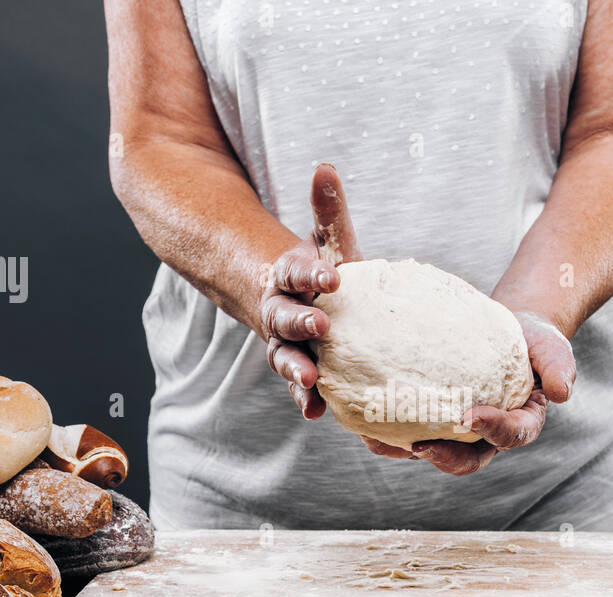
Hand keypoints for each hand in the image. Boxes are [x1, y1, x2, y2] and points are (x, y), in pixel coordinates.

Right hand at [259, 163, 361, 418]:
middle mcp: (281, 312)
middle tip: (322, 326)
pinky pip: (300, 385)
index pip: (297, 272)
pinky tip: (317, 411)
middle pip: (285, 317)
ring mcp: (285, 343)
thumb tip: (326, 168)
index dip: (311, 273)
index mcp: (289, 277)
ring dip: (297, 368)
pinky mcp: (299, 369)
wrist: (295, 303)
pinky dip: (305, 398)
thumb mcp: (328, 242)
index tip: (332, 275)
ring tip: (312, 379)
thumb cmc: (322, 273)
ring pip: (285, 355)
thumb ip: (328, 211)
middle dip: (302, 322)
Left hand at [363, 310, 576, 475]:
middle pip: (468, 459)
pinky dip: (388, 431)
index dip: (492, 430)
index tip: (470, 415)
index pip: (511, 435)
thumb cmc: (531, 340)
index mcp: (520, 423)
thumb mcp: (552, 346)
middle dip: (443, 457)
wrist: (506, 331)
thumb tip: (562, 393)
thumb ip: (560, 366)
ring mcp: (457, 432)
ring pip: (433, 451)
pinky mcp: (433, 420)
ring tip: (376, 440)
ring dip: (405, 451)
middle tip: (420, 446)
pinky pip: (410, 431)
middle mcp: (487, 436)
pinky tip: (363, 419)